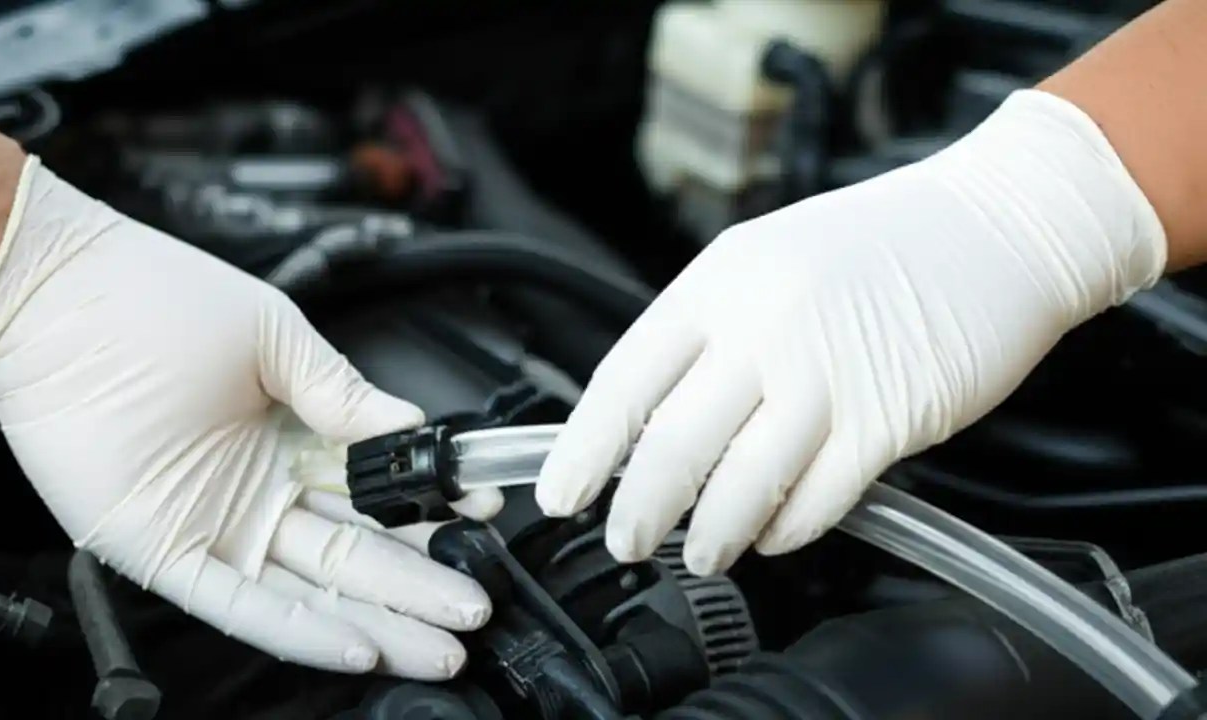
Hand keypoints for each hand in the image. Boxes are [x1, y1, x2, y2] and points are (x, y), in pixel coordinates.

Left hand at [0, 156, 500, 678]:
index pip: (375, 489)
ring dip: (380, 620)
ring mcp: (218, 524)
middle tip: (474, 602)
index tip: (479, 515)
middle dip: (420, 583)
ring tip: (441, 643)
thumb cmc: (152, 298)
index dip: (429, 509)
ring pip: (312, 589)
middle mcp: (259, 486)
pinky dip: (300, 631)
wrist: (58, 296)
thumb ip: (342, 391)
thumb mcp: (274, 335)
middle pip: (354, 552)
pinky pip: (241, 607)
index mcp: (291, 432)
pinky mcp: (168, 552)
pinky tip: (357, 646)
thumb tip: (409, 423)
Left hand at [536, 89, 1166, 574]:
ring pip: (741, 483)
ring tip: (701, 553)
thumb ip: (708, 333)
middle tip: (625, 538)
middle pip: (673, 443)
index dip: (585, 448)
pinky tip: (774, 536)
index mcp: (719, 282)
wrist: (997, 223)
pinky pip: (819, 498)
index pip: (624, 378)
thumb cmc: (878, 246)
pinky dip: (786, 529)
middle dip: (638, 509)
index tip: (561, 494)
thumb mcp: (764, 261)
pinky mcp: (889, 417)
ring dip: (710, 533)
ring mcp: (827, 373)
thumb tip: (650, 420)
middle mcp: (763, 325)